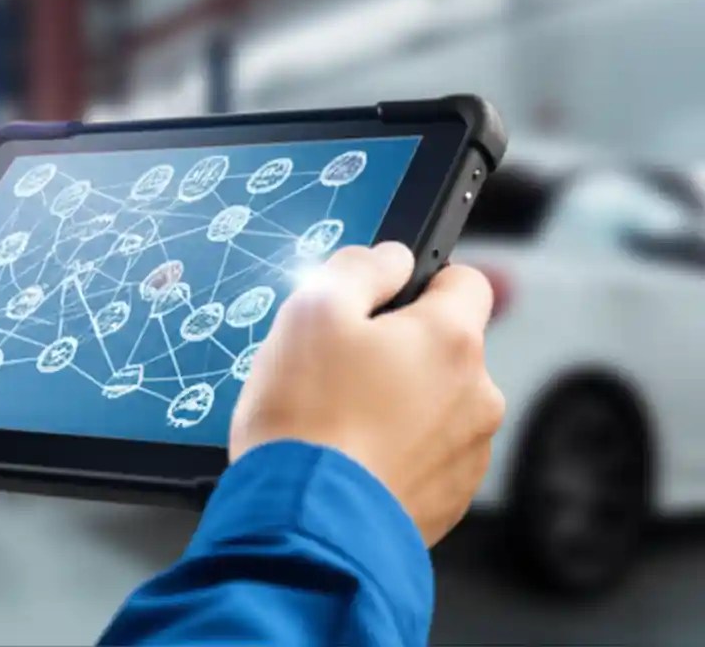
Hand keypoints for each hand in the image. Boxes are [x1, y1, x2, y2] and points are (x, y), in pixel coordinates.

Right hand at [229, 243, 503, 545]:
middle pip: (443, 349)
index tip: (383, 302)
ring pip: (434, 406)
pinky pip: (424, 457)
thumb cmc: (306, 419)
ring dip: (397, 406)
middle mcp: (477, 395)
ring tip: (335, 423)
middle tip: (338, 371)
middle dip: (398, 352)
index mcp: (451, 340)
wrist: (306, 525)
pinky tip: (348, 460)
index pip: (465, 281)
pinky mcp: (448, 500)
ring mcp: (466, 453)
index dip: (421, 282)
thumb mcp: (311, 311)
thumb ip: (359, 268)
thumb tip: (390, 258)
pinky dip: (393, 453)